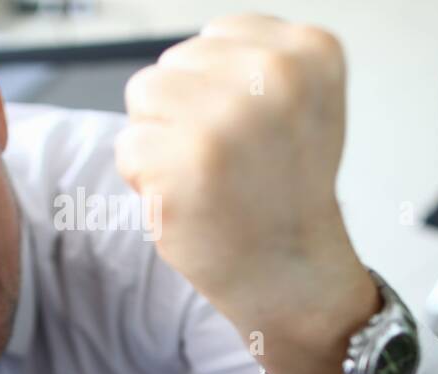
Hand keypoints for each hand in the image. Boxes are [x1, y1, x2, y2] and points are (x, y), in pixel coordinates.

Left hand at [116, 14, 379, 373]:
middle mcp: (275, 75)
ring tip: (206, 176)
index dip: (217, 88)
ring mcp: (229, 116)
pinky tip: (190, 200)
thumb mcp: (300, 100)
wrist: (293, 274)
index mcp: (309, 51)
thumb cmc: (284, 191)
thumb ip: (254, 59)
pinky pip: (128, 145)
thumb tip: (184, 54)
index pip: (215, 36)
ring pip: (145, 95)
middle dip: (185, 112)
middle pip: (174, 63)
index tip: (254, 132)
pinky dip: (144, 179)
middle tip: (229, 162)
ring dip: (160, 139)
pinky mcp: (186, 159)